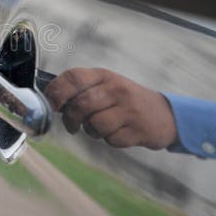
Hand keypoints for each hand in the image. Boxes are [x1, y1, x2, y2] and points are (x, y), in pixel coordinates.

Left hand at [44, 68, 176, 148]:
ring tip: (99, 128)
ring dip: (91, 131)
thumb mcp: (106, 87)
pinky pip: (111, 139)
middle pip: (81, 104)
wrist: (165, 114)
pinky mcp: (138, 129)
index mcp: (104, 76)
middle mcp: (117, 88)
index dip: (56, 91)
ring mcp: (129, 109)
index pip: (73, 77)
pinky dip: (109, 140)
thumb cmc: (125, 101)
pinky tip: (118, 132)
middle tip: (71, 126)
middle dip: (70, 119)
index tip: (51, 104)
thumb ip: (81, 91)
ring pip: (95, 124)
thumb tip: (51, 101)